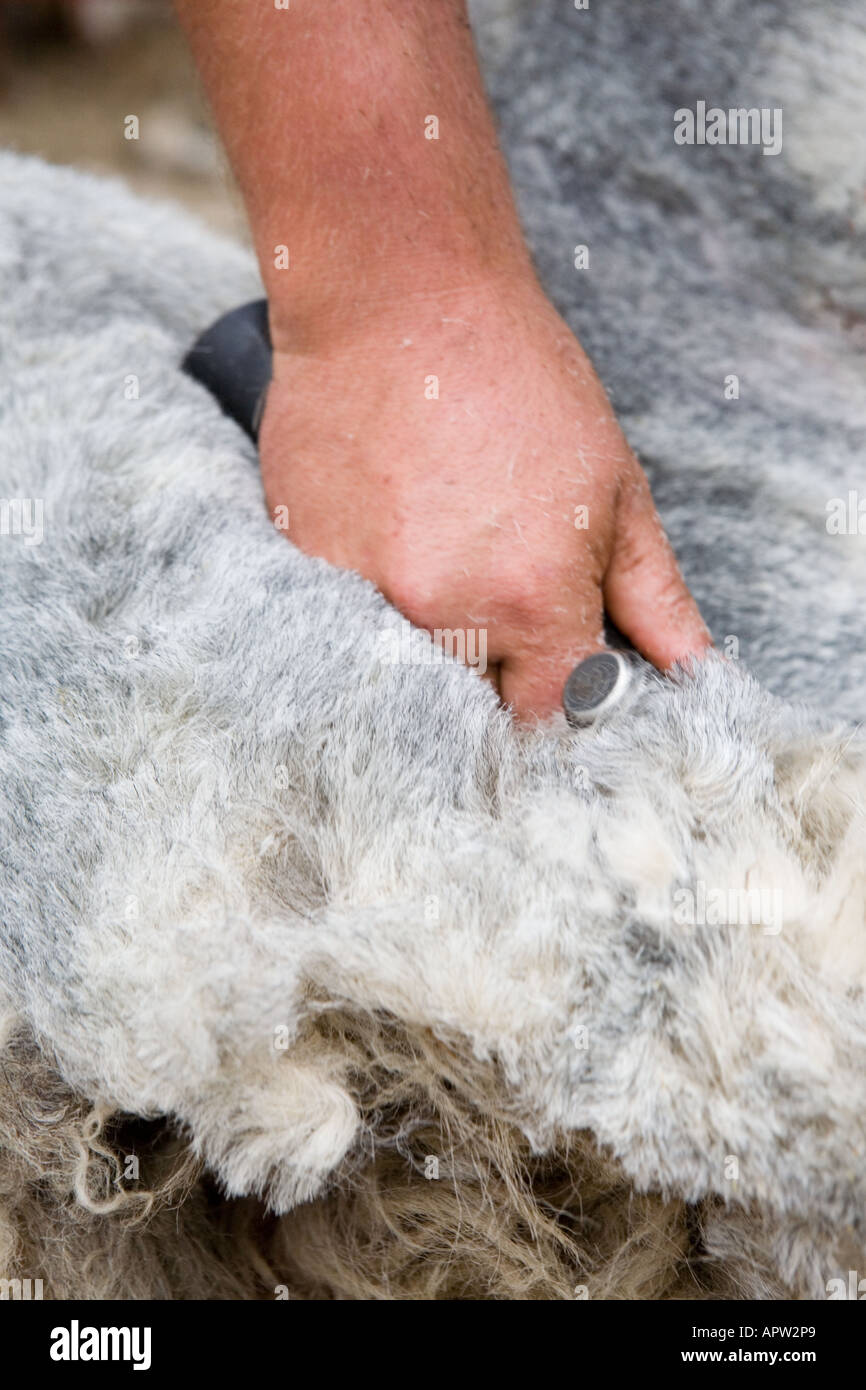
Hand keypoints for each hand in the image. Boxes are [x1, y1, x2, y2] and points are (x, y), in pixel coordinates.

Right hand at [259, 274, 710, 719]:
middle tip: (493, 606)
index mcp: (534, 602)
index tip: (554, 673)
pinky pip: (339, 627)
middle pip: (471, 708)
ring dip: (425, 645)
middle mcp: (444, 616)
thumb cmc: (518, 380)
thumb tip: (695, 675)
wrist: (397, 299)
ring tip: (438, 564)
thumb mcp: (615, 488)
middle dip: (491, 679)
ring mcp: (361, 597)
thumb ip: (654, 597)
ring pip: (401, 674)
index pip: (550, 717)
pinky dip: (366, 606)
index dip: (557, 699)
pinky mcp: (302, 570)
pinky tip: (386, 541)